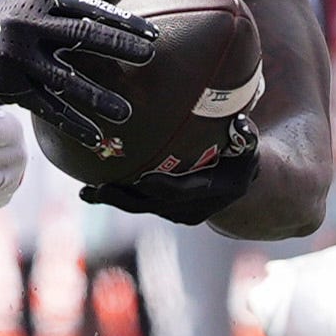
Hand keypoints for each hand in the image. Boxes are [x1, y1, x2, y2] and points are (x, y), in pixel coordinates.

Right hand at [0, 0, 157, 146]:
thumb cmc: (17, 12)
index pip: (88, 7)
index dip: (121, 20)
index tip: (152, 33)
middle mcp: (29, 27)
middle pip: (79, 35)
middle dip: (115, 46)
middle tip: (149, 57)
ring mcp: (19, 59)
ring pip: (64, 80)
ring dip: (96, 97)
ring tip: (125, 112)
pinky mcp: (12, 87)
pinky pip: (47, 109)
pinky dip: (71, 124)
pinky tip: (95, 137)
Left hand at [80, 115, 259, 225]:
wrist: (238, 187)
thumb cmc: (241, 157)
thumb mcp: (249, 147)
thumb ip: (246, 137)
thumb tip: (241, 122)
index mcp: (213, 192)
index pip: (184, 192)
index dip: (163, 188)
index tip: (143, 180)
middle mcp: (192, 209)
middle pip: (153, 206)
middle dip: (124, 199)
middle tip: (97, 189)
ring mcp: (176, 213)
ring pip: (140, 208)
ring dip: (113, 200)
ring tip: (86, 192)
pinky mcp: (163, 211)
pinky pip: (136, 205)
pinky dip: (115, 198)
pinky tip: (88, 191)